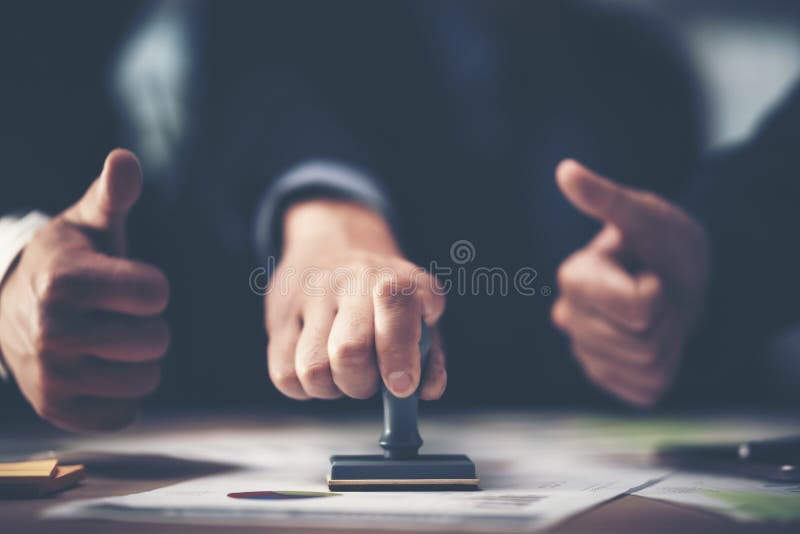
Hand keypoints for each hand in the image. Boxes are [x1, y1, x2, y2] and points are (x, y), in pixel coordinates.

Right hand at [0, 150, 169, 431]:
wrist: (7, 309)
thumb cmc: (66, 262)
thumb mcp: (87, 224)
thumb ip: (113, 195)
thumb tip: (124, 160)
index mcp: (64, 281)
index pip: (156, 294)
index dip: (152, 287)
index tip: (128, 282)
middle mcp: (53, 331)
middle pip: (156, 340)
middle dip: (148, 324)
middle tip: (117, 314)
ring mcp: (51, 375)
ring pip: (146, 379)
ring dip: (139, 361)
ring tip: (109, 341)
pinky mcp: (56, 409)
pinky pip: (125, 414)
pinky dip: (122, 395)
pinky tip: (100, 370)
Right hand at [265, 200, 445, 400]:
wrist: (334, 241)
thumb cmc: (385, 294)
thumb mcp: (420, 310)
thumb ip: (430, 354)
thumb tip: (428, 389)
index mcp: (396, 281)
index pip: (396, 311)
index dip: (399, 355)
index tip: (401, 385)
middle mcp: (352, 281)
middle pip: (349, 351)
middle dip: (362, 384)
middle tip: (369, 380)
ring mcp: (310, 297)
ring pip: (313, 369)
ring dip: (331, 388)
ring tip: (341, 372)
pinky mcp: (279, 316)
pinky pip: (284, 374)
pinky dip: (303, 386)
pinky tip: (318, 368)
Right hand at [551, 159, 708, 406]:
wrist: (682, 280)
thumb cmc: (663, 244)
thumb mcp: (645, 216)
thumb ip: (607, 200)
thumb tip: (565, 170)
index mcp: (573, 278)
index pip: (636, 308)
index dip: (657, 293)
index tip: (649, 274)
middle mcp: (569, 317)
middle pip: (644, 342)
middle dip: (665, 318)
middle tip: (657, 294)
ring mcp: (584, 351)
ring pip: (648, 367)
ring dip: (668, 342)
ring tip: (656, 315)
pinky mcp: (604, 377)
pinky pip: (647, 391)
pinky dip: (664, 369)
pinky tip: (652, 340)